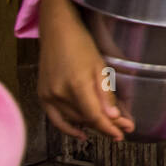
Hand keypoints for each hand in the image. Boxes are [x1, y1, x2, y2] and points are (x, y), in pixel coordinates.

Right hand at [37, 0, 133, 140]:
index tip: (123, 133)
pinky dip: (68, 128)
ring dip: (91, 125)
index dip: (110, 128)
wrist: (58, 32)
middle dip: (106, 125)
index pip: (95, 116)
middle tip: (123, 126)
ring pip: (74, 119)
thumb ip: (105, 95)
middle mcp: (59, 93)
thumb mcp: (100, 67)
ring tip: (108, 127)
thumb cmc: (82, 45)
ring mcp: (48, 95)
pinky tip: (81, 134)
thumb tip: (113, 118)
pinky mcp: (42, 95)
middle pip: (86, 119)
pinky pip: (55, 119)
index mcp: (77, 85)